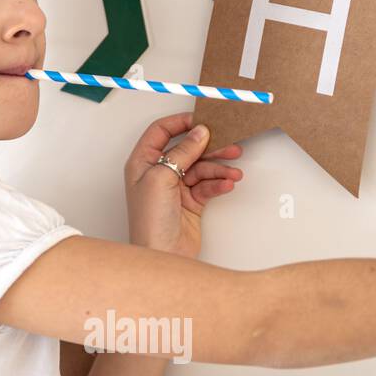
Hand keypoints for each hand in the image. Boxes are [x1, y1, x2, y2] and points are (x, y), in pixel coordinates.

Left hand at [124, 112, 242, 258]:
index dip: (180, 123)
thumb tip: (199, 132)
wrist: (162, 255)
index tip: (202, 120)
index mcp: (142, 163)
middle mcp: (158, 173)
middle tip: (229, 145)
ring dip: (218, 168)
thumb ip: (182, 152)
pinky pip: (208, 185)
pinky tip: (227, 184)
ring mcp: (175, 188)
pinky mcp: (190, 202)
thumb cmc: (149, 222)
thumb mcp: (162, 177)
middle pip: (187, 149)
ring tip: (233, 170)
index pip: (160, 131)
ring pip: (201, 168)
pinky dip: (218, 183)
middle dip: (209, 147)